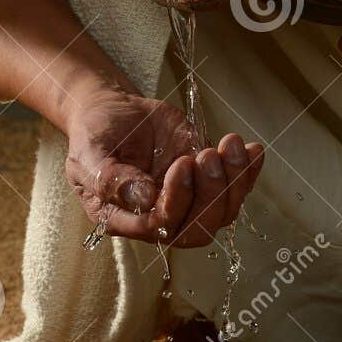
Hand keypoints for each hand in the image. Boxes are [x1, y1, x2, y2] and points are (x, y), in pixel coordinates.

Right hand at [63, 89, 264, 247]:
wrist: (113, 112)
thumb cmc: (95, 135)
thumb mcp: (89, 154)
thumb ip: (109, 179)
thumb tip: (146, 197)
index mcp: (125, 219)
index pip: (160, 227)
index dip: (177, 201)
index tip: (182, 163)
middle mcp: (159, 218)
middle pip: (197, 230)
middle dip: (211, 196)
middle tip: (207, 155)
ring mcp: (187, 201)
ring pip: (221, 212)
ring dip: (233, 180)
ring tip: (229, 143)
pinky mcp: (206, 182)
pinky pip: (235, 188)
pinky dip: (248, 170)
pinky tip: (252, 150)